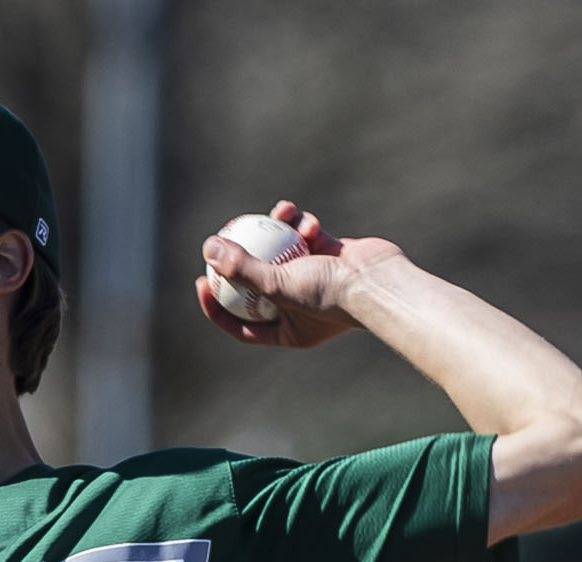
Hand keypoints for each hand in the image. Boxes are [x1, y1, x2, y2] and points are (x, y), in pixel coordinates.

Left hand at [195, 203, 402, 349]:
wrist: (379, 283)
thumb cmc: (329, 294)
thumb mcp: (277, 286)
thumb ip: (241, 269)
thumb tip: (208, 249)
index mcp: (286, 329)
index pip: (242, 323)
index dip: (217, 305)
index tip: (202, 281)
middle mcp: (298, 306)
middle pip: (256, 283)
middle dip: (240, 259)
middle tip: (220, 240)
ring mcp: (314, 277)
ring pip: (282, 250)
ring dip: (278, 228)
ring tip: (279, 212)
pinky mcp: (329, 254)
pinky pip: (306, 234)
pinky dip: (305, 225)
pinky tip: (305, 219)